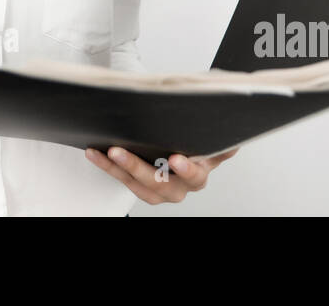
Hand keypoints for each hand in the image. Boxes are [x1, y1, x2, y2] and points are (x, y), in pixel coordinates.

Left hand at [85, 145, 239, 204]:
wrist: (184, 155)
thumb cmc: (196, 146)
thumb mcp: (211, 143)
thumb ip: (220, 144)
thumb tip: (233, 139)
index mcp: (198, 175)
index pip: (195, 175)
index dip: (186, 169)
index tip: (177, 159)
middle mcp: (178, 187)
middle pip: (159, 183)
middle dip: (137, 167)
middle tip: (121, 152)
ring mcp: (158, 190)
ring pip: (136, 183)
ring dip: (116, 168)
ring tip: (103, 151)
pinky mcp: (139, 185)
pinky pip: (122, 178)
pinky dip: (108, 165)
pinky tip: (95, 152)